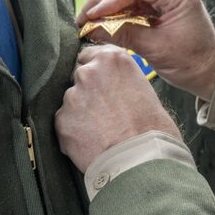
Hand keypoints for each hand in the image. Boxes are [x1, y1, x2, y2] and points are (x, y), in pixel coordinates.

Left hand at [55, 44, 181, 172]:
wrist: (142, 158)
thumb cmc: (152, 127)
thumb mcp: (142, 89)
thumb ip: (120, 81)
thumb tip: (111, 89)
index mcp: (112, 59)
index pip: (89, 55)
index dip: (95, 72)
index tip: (100, 84)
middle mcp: (88, 72)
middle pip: (79, 78)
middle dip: (87, 93)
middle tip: (104, 113)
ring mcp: (72, 96)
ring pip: (71, 102)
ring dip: (80, 114)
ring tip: (100, 132)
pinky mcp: (61, 120)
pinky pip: (65, 123)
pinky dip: (74, 133)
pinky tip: (92, 143)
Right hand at [76, 0, 214, 98]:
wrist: (209, 73)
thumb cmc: (190, 63)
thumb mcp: (155, 49)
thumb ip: (123, 34)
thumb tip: (91, 28)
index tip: (94, 14)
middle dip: (104, 0)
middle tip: (83, 18)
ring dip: (106, 6)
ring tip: (87, 22)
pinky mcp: (158, 7)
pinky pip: (131, 4)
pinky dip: (115, 13)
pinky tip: (100, 23)